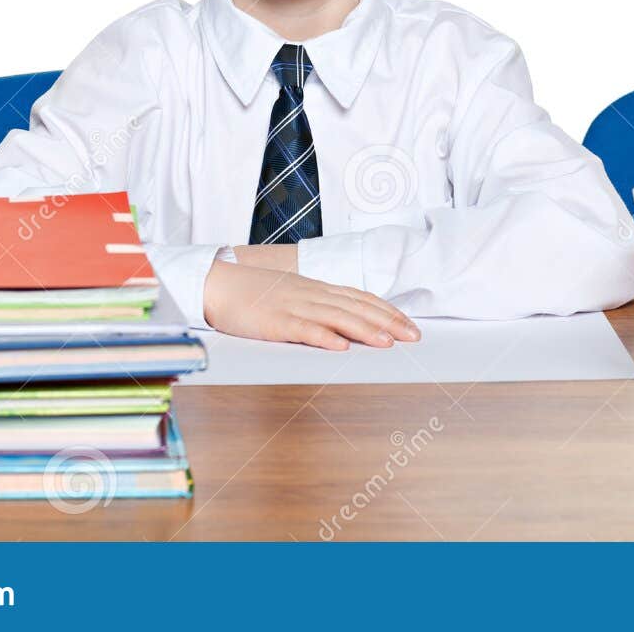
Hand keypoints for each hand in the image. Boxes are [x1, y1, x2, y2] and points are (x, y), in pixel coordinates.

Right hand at [202, 260, 421, 348]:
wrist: (219, 285)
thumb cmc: (258, 294)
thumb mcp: (296, 294)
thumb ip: (322, 304)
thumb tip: (350, 320)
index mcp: (319, 289)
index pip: (362, 299)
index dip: (388, 311)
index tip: (411, 326)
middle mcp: (313, 295)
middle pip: (357, 307)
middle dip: (388, 322)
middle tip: (414, 337)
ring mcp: (295, 307)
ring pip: (336, 317)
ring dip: (364, 329)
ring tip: (387, 343)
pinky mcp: (275, 322)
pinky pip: (303, 329)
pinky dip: (323, 337)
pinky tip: (340, 347)